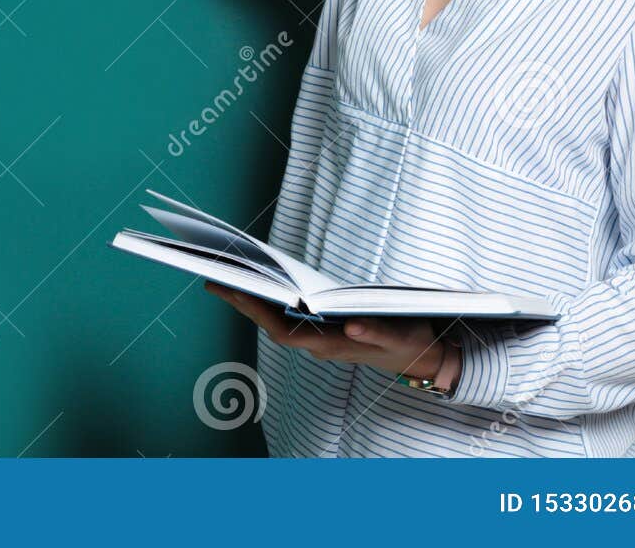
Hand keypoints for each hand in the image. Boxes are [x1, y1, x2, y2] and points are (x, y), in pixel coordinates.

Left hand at [205, 282, 453, 380]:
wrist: (421, 356)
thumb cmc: (407, 342)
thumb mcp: (398, 337)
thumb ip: (376, 332)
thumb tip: (352, 324)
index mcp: (331, 345)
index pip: (283, 329)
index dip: (256, 311)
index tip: (233, 290)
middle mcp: (319, 344)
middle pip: (272, 324)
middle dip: (242, 303)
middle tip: (212, 279)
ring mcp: (320, 338)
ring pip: (278, 320)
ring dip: (253, 301)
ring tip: (227, 277)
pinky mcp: (325, 329)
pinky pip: (289, 317)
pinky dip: (271, 302)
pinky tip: (258, 286)